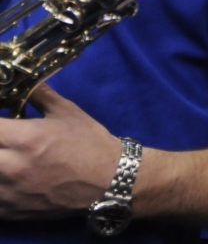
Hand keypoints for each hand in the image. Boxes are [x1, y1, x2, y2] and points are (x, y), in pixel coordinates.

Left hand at [0, 83, 121, 218]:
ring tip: (6, 158)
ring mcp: (9, 193)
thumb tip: (20, 82)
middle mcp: (12, 166)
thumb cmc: (89, 142)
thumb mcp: (67, 111)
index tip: (2, 123)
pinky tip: (7, 178)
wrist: (110, 179)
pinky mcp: (11, 211)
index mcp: (25, 138)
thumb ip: (38, 95)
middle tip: (4, 139)